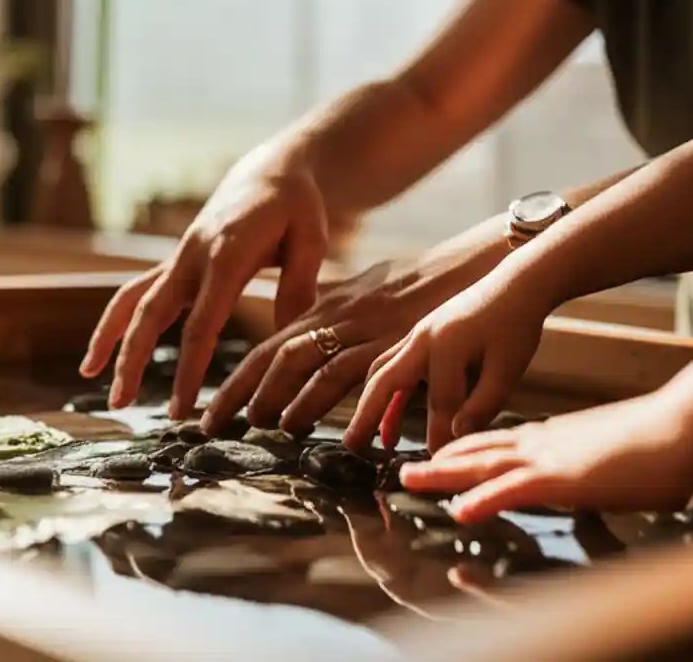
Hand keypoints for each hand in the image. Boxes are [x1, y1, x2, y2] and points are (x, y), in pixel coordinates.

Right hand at [81, 147, 329, 417]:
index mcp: (226, 254)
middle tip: (122, 405)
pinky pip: (135, 292)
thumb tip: (288, 345)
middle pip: (151, 313)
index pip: (201, 323)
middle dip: (133, 359)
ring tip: (88, 378)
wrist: (271, 171)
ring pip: (132, 300)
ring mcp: (177, 259)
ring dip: (108, 339)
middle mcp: (191, 256)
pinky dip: (115, 322)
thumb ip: (298, 288)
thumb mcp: (311, 239)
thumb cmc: (296, 206)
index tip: (183, 408)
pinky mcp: (173, 263)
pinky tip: (101, 353)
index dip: (189, 367)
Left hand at [201, 247, 491, 437]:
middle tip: (212, 426)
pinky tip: (313, 426)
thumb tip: (364, 410)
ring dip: (277, 397)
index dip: (237, 380)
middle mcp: (338, 316)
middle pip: (273, 354)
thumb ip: (360, 348)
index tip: (212, 411)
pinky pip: (350, 371)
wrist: (479, 265)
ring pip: (303, 360)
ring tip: (259, 427)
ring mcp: (364, 326)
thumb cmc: (433, 293)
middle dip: (238, 391)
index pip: (269, 346)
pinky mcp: (393, 338)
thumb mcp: (381, 311)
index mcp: (329, 310)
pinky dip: (327, 400)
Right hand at [346, 270, 552, 452]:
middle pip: (384, 382)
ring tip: (365, 440)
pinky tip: (389, 426)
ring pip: (381, 374)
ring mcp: (417, 336)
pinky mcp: (419, 339)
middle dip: (366, 417)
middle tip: (352, 448)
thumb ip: (482, 405)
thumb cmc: (515, 326)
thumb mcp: (508, 369)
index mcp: (447, 346)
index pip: (440, 403)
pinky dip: (388, 397)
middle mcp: (422, 339)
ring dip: (369, 406)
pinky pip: (394, 368)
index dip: (440, 436)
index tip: (438, 463)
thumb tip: (456, 436)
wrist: (516, 285)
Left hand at [398, 394, 692, 523]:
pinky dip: (485, 499)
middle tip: (406, 466)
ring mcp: (550, 458)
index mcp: (553, 435)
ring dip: (444, 474)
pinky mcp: (564, 478)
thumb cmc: (657, 441)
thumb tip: (584, 470)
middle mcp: (542, 442)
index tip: (440, 453)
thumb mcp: (607, 448)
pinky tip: (462, 510)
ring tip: (411, 479)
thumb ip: (586, 459)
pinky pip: (514, 490)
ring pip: (484, 466)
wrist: (681, 428)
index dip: (465, 449)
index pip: (498, 442)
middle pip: (479, 450)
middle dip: (440, 460)